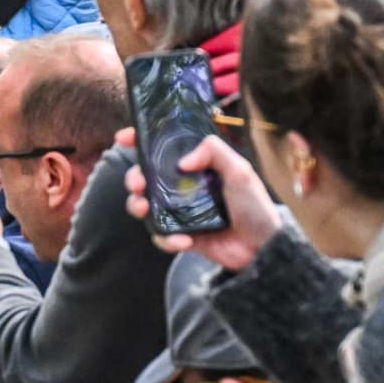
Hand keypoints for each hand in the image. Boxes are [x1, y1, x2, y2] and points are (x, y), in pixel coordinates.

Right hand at [120, 131, 282, 270]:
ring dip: (137, 206)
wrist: (260, 245)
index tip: (123, 137)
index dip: (140, 141)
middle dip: (133, 178)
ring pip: (142, 205)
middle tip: (138, 184)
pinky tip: (184, 241)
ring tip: (145, 211)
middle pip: (144, 176)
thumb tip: (182, 161)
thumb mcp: (240, 171)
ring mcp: (177, 210)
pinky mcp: (177, 234)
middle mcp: (181, 186)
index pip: (164, 149)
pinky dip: (166, 239)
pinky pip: (159, 235)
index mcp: (196, 165)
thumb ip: (214, 153)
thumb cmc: (254, 204)